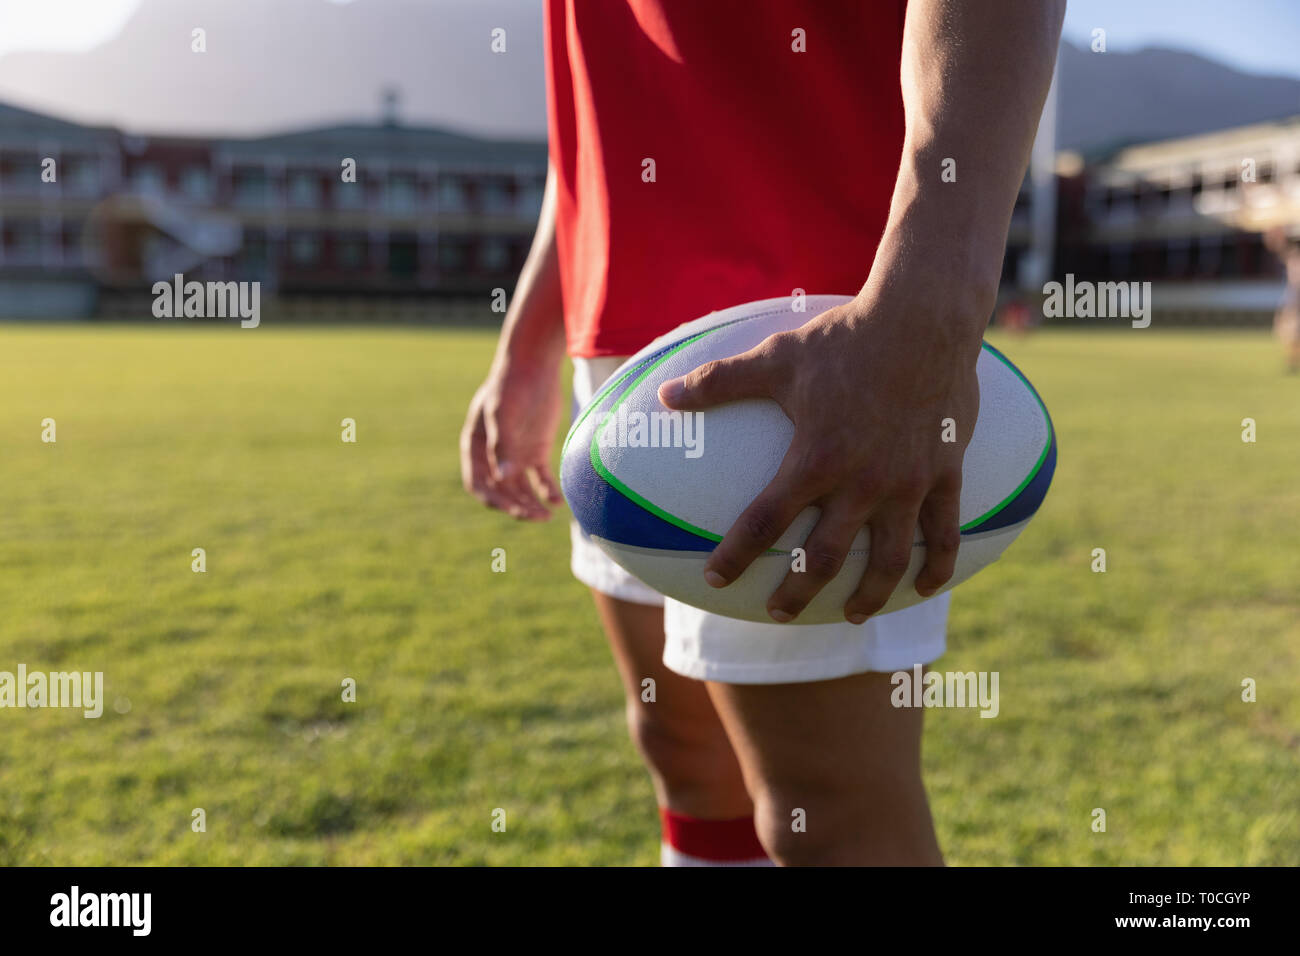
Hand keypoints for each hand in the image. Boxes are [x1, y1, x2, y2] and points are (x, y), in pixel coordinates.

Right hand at [460, 361, 564, 520]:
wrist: (535, 366)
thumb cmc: (512, 385)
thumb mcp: (503, 412)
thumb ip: (503, 445)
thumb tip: (503, 478)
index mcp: (475, 447)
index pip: (478, 484)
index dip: (492, 500)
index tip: (510, 510)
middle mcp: (494, 456)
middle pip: (502, 491)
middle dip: (516, 506)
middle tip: (536, 517)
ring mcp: (515, 455)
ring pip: (521, 489)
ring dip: (531, 503)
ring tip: (547, 516)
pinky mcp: (536, 452)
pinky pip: (540, 478)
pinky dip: (547, 491)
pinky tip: (557, 501)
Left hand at [658, 279, 986, 623]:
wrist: (924, 318)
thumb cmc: (845, 337)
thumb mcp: (776, 356)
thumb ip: (719, 382)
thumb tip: (665, 395)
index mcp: (815, 458)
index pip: (765, 522)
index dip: (735, 556)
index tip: (715, 579)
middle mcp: (861, 482)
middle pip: (823, 559)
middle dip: (796, 594)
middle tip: (778, 614)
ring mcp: (908, 483)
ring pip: (888, 560)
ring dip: (868, 595)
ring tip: (852, 613)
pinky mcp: (945, 474)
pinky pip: (946, 534)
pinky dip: (938, 567)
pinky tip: (926, 586)